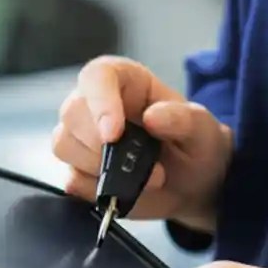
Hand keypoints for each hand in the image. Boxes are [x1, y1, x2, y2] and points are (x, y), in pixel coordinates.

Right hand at [53, 56, 230, 231]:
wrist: (193, 185)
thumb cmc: (195, 145)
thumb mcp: (203, 129)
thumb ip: (183, 118)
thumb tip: (152, 117)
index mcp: (124, 81)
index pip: (96, 76)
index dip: (100, 103)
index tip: (114, 134)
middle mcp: (95, 104)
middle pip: (72, 113)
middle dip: (102, 145)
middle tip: (149, 168)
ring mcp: (82, 138)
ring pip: (64, 145)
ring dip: (102, 169)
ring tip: (145, 180)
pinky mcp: (79, 171)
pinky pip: (71, 180)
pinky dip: (97, 191)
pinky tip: (126, 190)